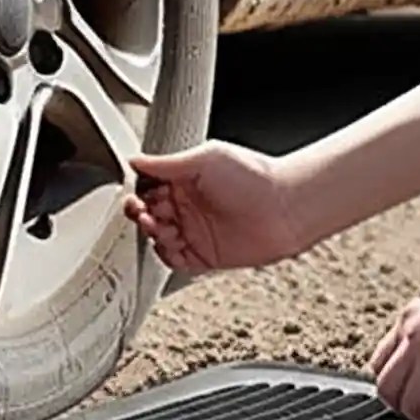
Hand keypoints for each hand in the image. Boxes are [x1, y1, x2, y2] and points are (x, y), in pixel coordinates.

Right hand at [124, 140, 303, 272]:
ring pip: (157, 237)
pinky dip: (167, 255)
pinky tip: (172, 244)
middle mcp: (189, 206)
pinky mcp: (204, 255)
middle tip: (145, 212)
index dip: (139, 191)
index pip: (149, 186)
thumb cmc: (254, 177)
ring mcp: (195, 231)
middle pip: (149, 213)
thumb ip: (165, 163)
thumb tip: (136, 160)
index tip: (135, 193)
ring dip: (153, 233)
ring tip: (162, 227)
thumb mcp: (204, 158)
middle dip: (141, 213)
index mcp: (186, 179)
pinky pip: (174, 260)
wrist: (285, 209)